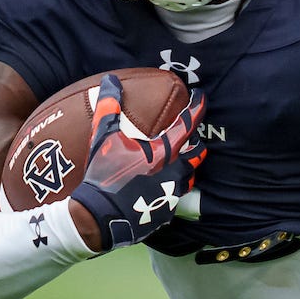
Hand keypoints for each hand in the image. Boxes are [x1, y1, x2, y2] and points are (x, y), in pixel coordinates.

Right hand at [68, 75, 207, 251]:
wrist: (98, 217)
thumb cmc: (102, 175)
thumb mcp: (103, 138)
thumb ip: (109, 107)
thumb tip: (110, 81)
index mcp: (162, 152)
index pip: (188, 124)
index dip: (197, 108)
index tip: (201, 98)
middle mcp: (173, 172)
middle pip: (196, 153)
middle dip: (196, 143)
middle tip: (190, 136)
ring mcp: (171, 194)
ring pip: (189, 176)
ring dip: (187, 166)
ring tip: (179, 161)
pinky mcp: (165, 212)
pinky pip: (175, 196)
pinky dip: (172, 188)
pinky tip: (162, 186)